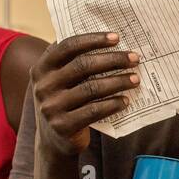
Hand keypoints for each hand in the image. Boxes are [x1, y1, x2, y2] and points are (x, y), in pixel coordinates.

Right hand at [30, 32, 139, 155]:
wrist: (54, 141)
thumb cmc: (66, 102)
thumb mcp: (62, 81)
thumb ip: (75, 63)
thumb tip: (113, 43)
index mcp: (42, 68)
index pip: (68, 46)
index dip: (93, 40)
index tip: (116, 37)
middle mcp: (43, 86)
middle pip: (83, 65)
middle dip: (113, 59)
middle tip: (135, 58)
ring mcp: (51, 107)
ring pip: (91, 88)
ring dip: (118, 81)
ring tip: (136, 79)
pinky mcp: (63, 125)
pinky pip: (94, 111)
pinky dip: (113, 104)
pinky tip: (126, 101)